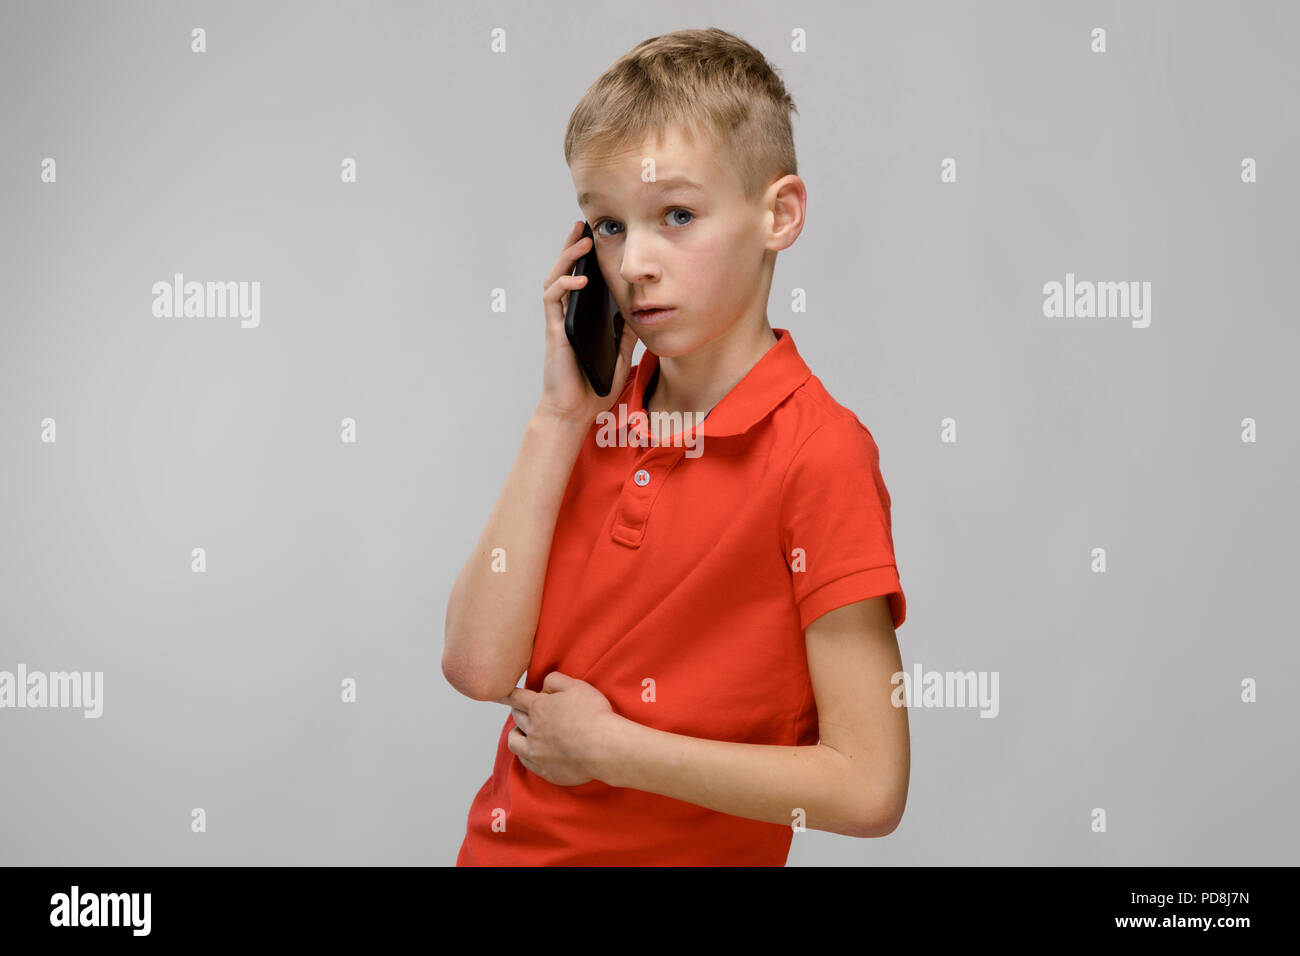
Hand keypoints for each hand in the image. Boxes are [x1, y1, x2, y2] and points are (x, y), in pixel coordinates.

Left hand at [499, 671, 621, 786]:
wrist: (604, 748)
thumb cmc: (594, 715)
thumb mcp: (576, 686)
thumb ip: (555, 681)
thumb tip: (543, 686)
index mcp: (539, 707)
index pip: (516, 698)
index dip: (508, 694)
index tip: (501, 694)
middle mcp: (533, 730)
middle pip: (516, 718)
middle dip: (518, 711)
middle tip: (524, 710)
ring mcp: (537, 752)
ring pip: (514, 741)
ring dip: (516, 734)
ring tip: (524, 732)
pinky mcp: (545, 770)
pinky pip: (525, 762)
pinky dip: (526, 754)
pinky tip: (533, 752)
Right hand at [536, 221, 638, 426]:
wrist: (576, 410)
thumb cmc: (593, 386)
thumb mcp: (620, 354)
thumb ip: (626, 333)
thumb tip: (641, 312)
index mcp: (582, 318)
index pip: (583, 280)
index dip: (587, 258)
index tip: (599, 237)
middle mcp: (568, 315)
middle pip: (566, 272)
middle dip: (573, 246)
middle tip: (584, 226)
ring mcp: (560, 321)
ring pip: (556, 279)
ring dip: (568, 258)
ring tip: (582, 241)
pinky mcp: (555, 331)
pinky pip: (554, 300)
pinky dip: (565, 284)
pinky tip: (580, 278)